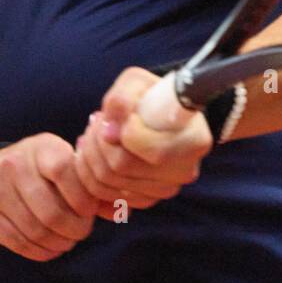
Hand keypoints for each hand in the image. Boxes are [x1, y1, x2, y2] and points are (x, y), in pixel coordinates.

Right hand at [0, 134, 99, 261]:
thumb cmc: (39, 174)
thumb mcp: (63, 168)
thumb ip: (91, 188)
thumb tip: (121, 211)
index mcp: (41, 147)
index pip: (64, 172)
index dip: (82, 199)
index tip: (90, 211)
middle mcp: (13, 163)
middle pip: (51, 211)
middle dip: (74, 229)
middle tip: (81, 232)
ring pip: (35, 231)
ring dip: (58, 243)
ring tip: (66, 241)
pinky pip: (18, 242)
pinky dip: (40, 251)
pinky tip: (49, 248)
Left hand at [74, 67, 213, 216]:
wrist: (165, 115)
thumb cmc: (152, 96)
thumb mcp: (137, 82)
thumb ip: (121, 99)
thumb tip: (108, 131)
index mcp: (192, 140)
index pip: (136, 142)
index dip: (114, 128)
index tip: (111, 115)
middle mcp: (183, 171)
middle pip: (118, 166)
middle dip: (95, 142)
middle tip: (94, 124)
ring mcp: (166, 190)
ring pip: (108, 185)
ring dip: (89, 158)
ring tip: (93, 137)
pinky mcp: (148, 200)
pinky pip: (108, 199)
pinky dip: (92, 178)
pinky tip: (96, 156)